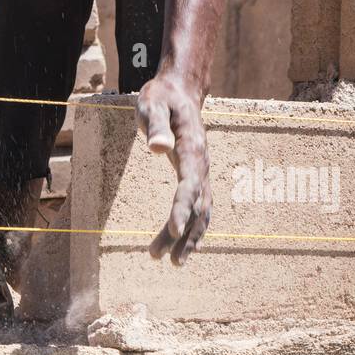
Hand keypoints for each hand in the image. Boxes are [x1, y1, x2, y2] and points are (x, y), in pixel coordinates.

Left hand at [136, 72, 209, 264]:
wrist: (179, 91)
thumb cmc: (161, 97)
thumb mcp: (152, 104)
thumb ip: (155, 125)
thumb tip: (156, 148)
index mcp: (192, 147)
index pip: (189, 184)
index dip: (181, 208)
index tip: (171, 231)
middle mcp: (201, 164)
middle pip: (197, 205)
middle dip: (181, 234)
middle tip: (159, 258)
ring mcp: (201, 171)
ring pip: (201, 212)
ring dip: (188, 238)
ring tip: (170, 263)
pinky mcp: (196, 175)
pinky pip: (200, 207)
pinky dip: (194, 229)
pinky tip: (182, 246)